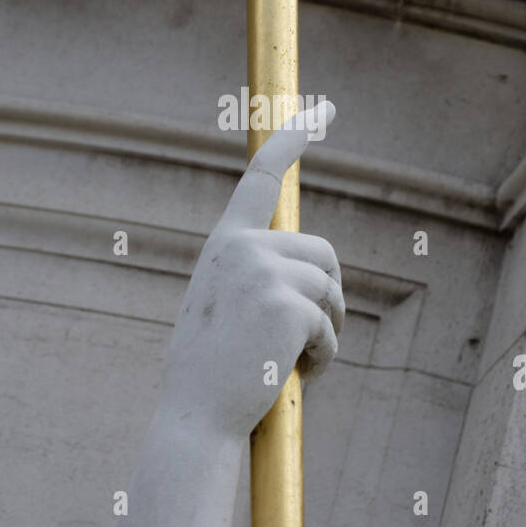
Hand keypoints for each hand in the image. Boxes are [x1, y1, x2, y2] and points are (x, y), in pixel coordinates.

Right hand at [161, 101, 344, 438]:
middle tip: (310, 340)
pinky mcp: (289, 304)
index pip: (261, 177)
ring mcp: (265, 272)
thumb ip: (253, 278)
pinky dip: (325, 356)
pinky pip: (330, 326)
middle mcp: (242, 247)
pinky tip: (297, 375)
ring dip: (327, 331)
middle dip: (327, 296)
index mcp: (224, 244)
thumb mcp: (222, 309)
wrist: (195, 417)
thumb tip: (308, 276)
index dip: (292, 139)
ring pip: (330, 290)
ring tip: (295, 362)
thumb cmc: (207, 372)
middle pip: (322, 253)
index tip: (321, 108)